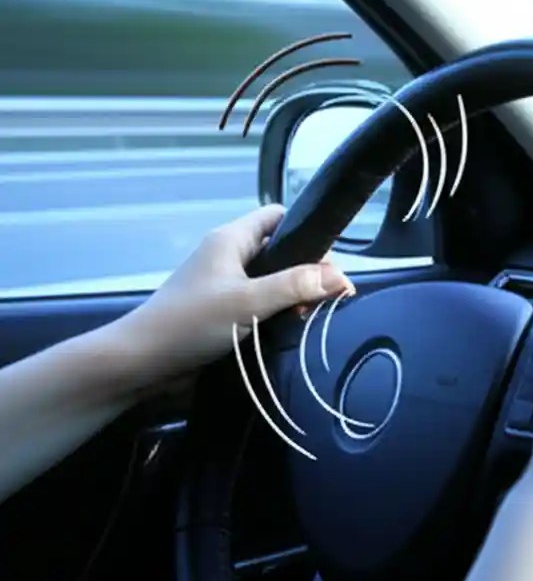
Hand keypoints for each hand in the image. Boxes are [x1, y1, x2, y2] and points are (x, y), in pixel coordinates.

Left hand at [116, 204, 353, 390]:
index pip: (278, 217)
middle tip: (324, 298)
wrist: (142, 363)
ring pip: (272, 281)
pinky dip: (277, 315)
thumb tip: (342, 276)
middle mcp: (228, 257)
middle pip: (280, 251)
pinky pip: (260, 304)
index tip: (327, 264)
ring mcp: (224, 286)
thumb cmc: (190, 322)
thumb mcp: (248, 301)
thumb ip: (295, 285)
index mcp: (230, 239)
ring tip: (310, 317)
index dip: (306, 232)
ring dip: (292, 297)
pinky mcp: (222, 313)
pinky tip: (290, 331)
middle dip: (306, 271)